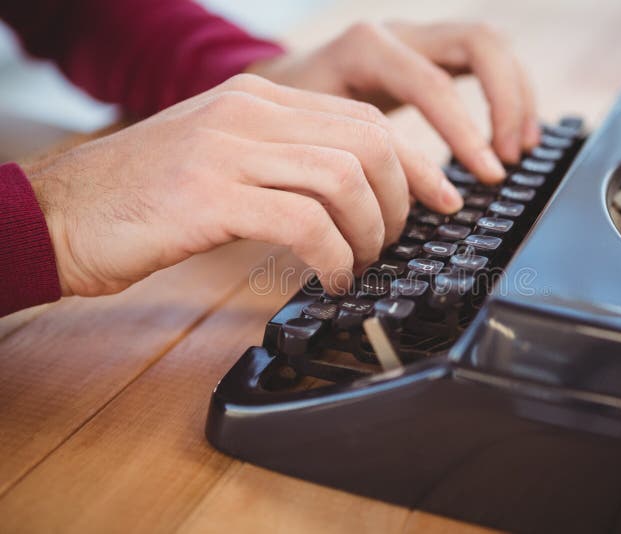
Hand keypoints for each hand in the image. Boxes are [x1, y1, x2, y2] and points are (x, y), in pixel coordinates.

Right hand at [26, 74, 458, 296]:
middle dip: (400, 202)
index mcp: (258, 99)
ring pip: (345, 178)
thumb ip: (283, 163)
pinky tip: (332, 279)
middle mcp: (249, 112)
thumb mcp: (223, 160)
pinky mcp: (210, 195)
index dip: (412, 166)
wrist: (60, 213)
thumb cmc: (144, 199)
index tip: (440, 202)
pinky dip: (336, 257)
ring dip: (371, 233)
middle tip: (392, 245)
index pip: (365, 118)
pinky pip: (306, 222)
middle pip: (369, 142)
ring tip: (360, 265)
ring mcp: (229, 148)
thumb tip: (353, 196)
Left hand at [248, 21, 538, 178]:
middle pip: (479, 43)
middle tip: (511, 158)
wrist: (272, 93)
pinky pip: (484, 61)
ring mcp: (416, 40)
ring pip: (490, 46)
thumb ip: (347, 164)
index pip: (433, 83)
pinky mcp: (429, 55)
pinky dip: (506, 95)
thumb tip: (395, 219)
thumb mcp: (305, 140)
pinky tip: (511, 136)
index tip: (486, 176)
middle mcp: (397, 35)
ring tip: (523, 149)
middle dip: (506, 101)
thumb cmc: (285, 125)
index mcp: (365, 50)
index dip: (465, 132)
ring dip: (517, 95)